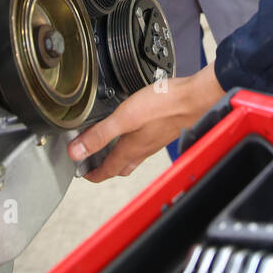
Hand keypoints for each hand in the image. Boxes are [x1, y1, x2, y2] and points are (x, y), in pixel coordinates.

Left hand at [67, 64, 225, 180]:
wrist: (195, 98)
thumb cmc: (165, 105)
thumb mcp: (125, 117)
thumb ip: (100, 134)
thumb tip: (76, 152)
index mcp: (131, 149)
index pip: (107, 170)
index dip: (91, 174)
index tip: (81, 173)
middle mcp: (143, 149)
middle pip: (120, 167)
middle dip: (104, 168)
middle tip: (92, 163)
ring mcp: (155, 141)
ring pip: (133, 156)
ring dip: (117, 155)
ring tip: (106, 146)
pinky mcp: (163, 130)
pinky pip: (144, 144)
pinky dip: (132, 143)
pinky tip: (132, 129)